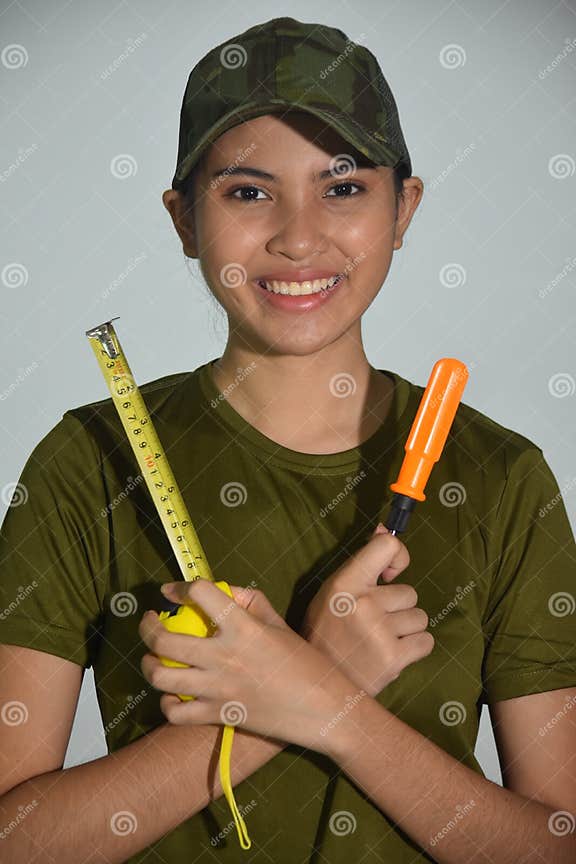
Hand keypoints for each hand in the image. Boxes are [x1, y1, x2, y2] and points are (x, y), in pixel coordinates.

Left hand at [139, 580, 358, 755]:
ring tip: (151, 656)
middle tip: (149, 620)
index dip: (179, 587)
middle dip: (147, 626)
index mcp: (242, 627)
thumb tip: (227, 591)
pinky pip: (175, 712)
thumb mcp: (280, 624)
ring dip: (148, 663)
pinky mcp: (218, 716)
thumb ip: (252, 602)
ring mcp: (217, 689)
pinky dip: (166, 702)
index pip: (200, 593)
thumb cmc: (306, 663)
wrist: (323, 710)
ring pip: (161, 676)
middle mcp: (224, 656)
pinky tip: (171, 693)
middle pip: (164, 639)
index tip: (171, 590)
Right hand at [300, 524, 433, 696]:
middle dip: (398, 607)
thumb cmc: (326, 633)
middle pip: (410, 592)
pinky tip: (392, 653)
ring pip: (420, 617)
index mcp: (345, 583)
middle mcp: (364, 603)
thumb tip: (383, 529)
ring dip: (406, 629)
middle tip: (374, 623)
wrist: (319, 684)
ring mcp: (380, 632)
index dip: (398, 555)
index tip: (393, 572)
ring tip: (380, 640)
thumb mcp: (333, 592)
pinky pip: (426, 641)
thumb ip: (361, 565)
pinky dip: (415, 648)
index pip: (386, 545)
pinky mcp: (394, 659)